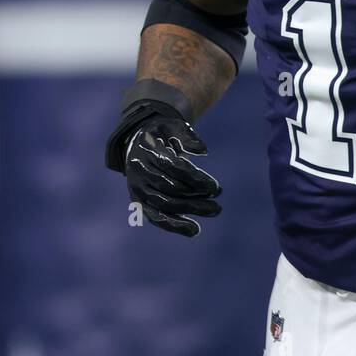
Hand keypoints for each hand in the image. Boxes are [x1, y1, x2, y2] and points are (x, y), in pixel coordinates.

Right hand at [105, 100, 220, 236]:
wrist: (138, 143)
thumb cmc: (162, 133)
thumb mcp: (173, 126)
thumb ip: (187, 136)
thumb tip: (202, 150)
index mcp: (148, 150)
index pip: (174, 167)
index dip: (196, 178)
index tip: (216, 187)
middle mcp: (139, 171)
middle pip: (170, 188)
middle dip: (197, 196)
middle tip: (218, 200)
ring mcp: (137, 188)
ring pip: (164, 205)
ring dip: (190, 211)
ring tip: (214, 211)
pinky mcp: (139, 201)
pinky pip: (155, 217)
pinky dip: (174, 225)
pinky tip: (194, 230)